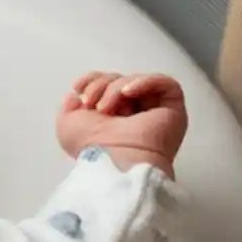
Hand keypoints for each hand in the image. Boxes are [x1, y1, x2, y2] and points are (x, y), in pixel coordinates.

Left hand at [56, 71, 187, 178]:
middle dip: (101, 85)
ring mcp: (156, 112)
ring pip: (137, 81)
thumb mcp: (67, 123)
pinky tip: (128, 92)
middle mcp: (135, 114)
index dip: (92, 79)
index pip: (107, 84)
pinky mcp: (174, 110)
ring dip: (116, 88)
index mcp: (113, 117)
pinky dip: (145, 82)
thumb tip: (79, 94)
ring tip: (105, 108)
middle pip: (120, 80)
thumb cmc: (91, 148)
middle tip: (91, 103)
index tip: (79, 89)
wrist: (113, 161)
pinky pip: (165, 83)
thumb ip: (70, 104)